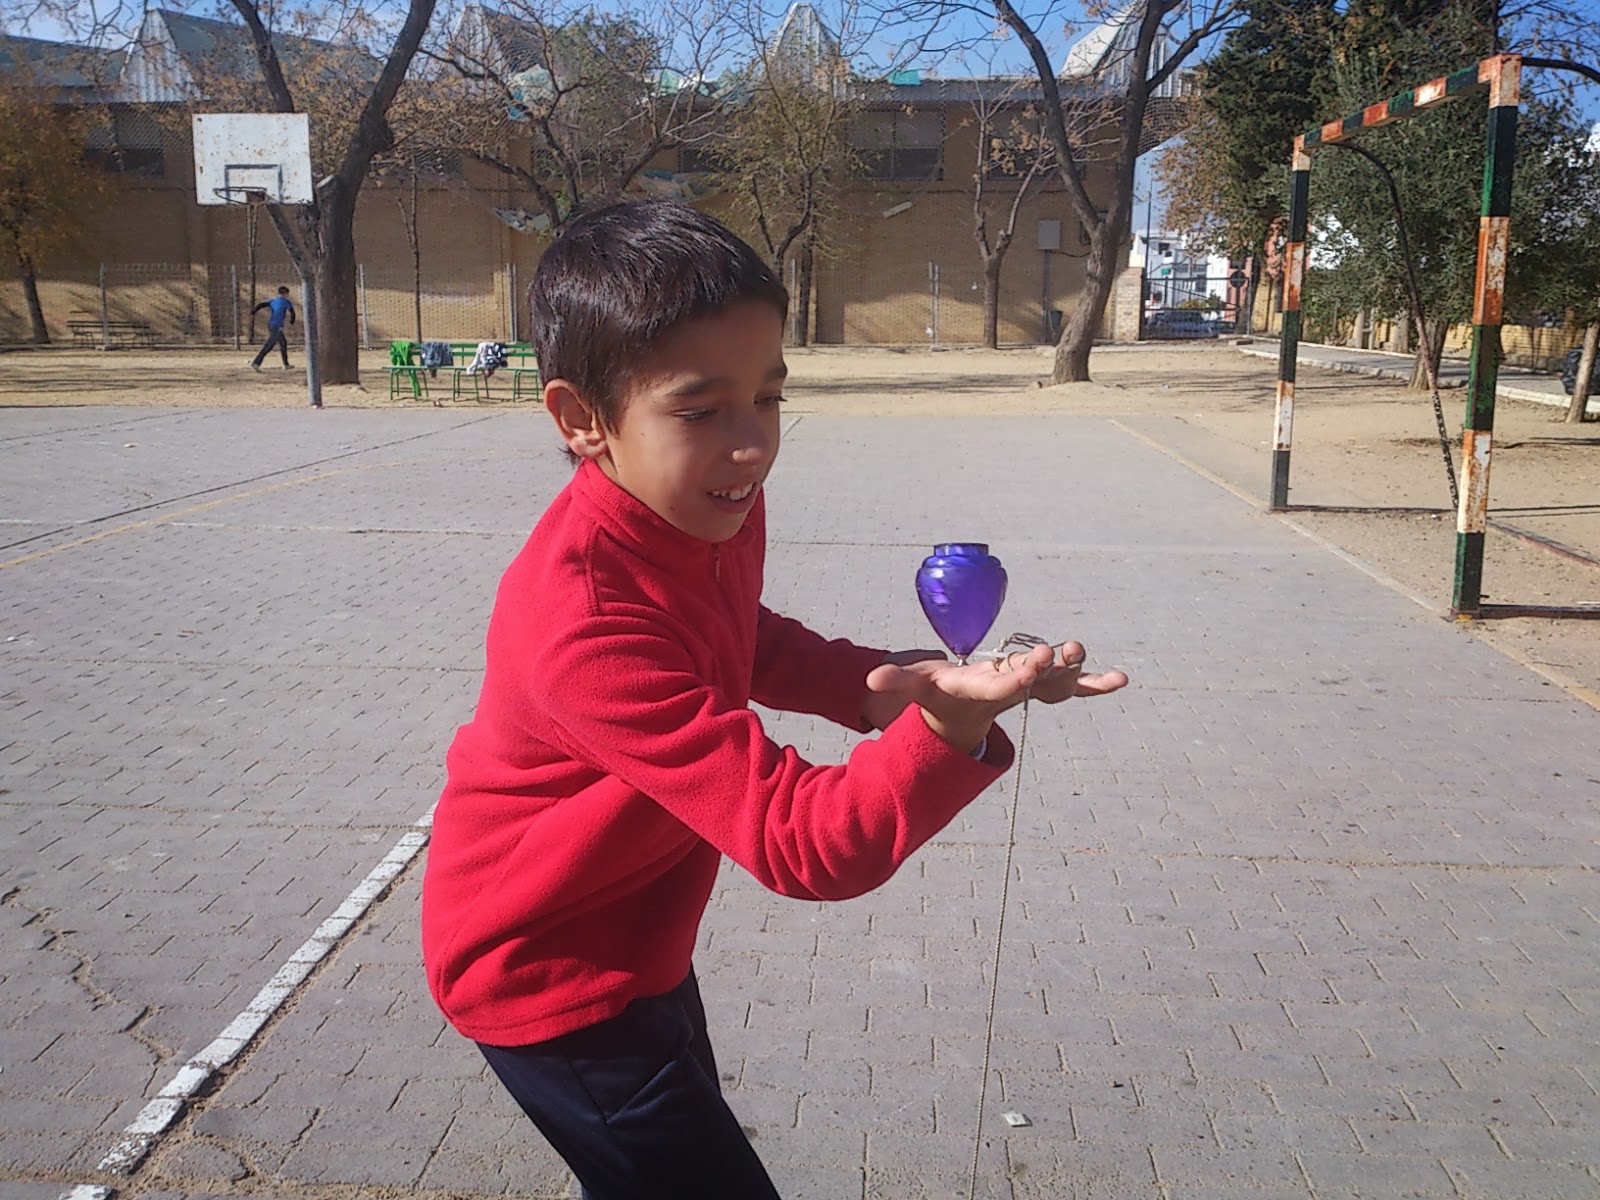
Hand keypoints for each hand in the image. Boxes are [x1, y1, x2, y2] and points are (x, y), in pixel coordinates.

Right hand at [865, 641, 1128, 753]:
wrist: (960, 714)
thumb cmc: (938, 693)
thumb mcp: (917, 685)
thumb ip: (898, 683)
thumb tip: (871, 681)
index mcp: (984, 690)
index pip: (1005, 683)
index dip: (1022, 673)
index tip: (1036, 658)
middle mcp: (1011, 691)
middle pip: (1036, 682)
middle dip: (1052, 667)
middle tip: (1065, 651)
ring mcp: (1029, 690)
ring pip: (1056, 682)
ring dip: (1073, 669)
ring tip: (1080, 650)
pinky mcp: (1039, 684)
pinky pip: (1071, 687)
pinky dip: (1093, 684)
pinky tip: (1120, 680)